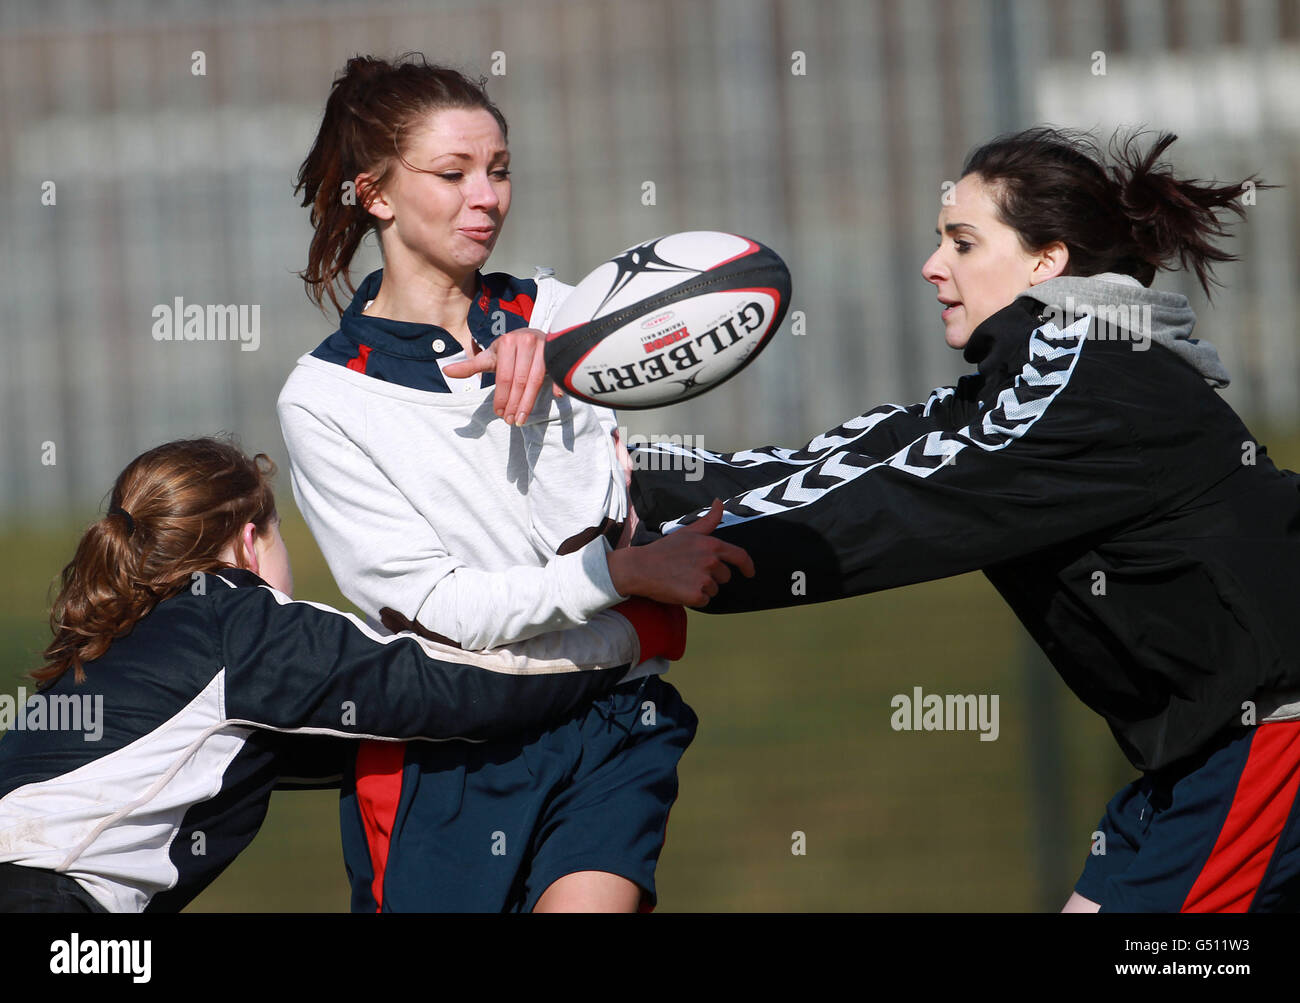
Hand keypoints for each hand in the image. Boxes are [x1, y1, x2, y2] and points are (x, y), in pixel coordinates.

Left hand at [442, 327, 563, 424]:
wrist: (532, 335)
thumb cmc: (509, 351)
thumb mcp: (489, 357)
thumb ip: (470, 366)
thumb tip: (446, 371)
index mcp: (507, 343)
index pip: (504, 377)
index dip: (501, 397)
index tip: (499, 414)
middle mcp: (525, 341)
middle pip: (519, 380)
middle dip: (514, 404)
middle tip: (510, 421)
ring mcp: (543, 346)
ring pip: (536, 380)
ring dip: (528, 402)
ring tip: (521, 419)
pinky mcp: (556, 350)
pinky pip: (556, 370)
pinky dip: (558, 383)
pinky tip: (556, 397)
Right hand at [606, 500, 755, 606]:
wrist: (641, 568)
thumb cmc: (664, 550)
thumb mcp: (688, 532)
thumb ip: (709, 520)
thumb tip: (720, 502)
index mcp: (711, 545)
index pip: (739, 556)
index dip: (748, 566)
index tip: (750, 573)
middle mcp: (710, 562)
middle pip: (724, 576)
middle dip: (712, 576)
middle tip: (690, 571)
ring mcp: (704, 579)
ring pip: (714, 590)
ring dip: (702, 588)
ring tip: (683, 579)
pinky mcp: (695, 596)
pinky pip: (704, 601)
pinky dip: (694, 599)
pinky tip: (680, 589)